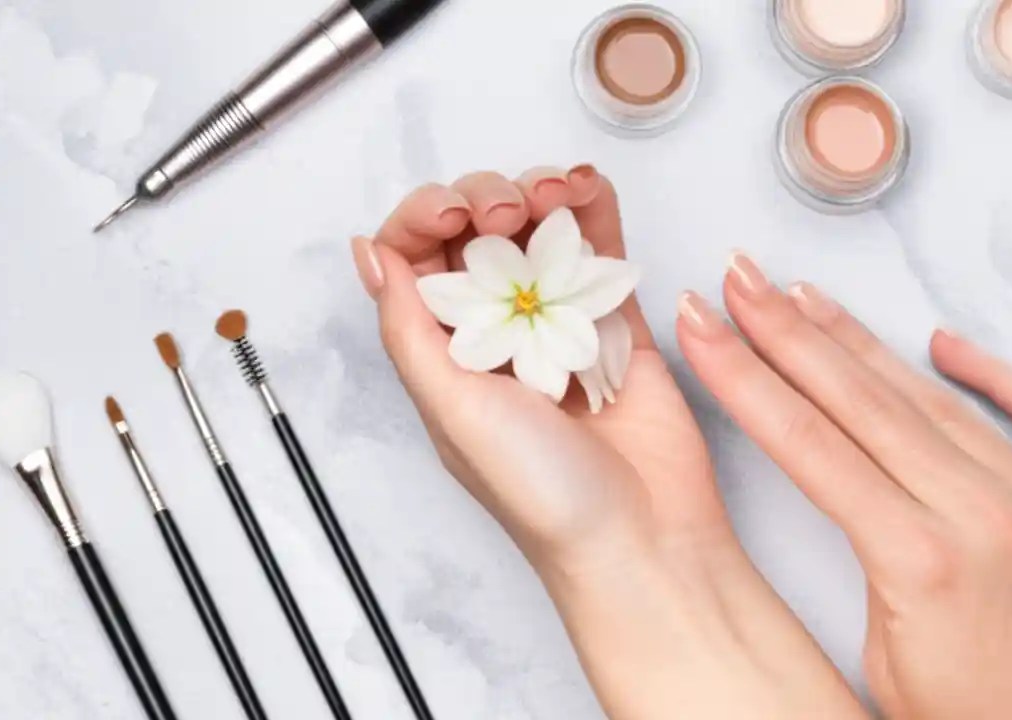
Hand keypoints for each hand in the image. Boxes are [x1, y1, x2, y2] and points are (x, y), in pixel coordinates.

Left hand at [353, 168, 866, 718]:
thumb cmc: (542, 494)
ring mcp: (559, 322)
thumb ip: (409, 330)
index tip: (455, 215)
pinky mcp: (617, 320)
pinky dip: (595, 208)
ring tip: (557, 192)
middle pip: (476, 235)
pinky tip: (588, 186)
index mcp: (444, 355)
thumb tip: (368, 254)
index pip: (415, 261)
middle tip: (508, 214)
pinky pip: (601, 248)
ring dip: (540, 192)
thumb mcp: (452, 411)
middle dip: (486, 201)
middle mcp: (496, 333)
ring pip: (537, 230)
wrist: (643, 537)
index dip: (426, 219)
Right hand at [677, 251, 1011, 719]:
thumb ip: (864, 564)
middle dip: (786, 332)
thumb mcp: (884, 661)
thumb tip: (835, 488)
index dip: (744, 377)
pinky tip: (945, 343)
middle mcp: (984, 514)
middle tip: (738, 279)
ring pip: (933, 398)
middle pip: (862, 400)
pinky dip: (996, 377)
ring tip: (804, 294)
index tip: (701, 327)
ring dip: (860, 341)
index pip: (808, 443)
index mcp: (921, 559)